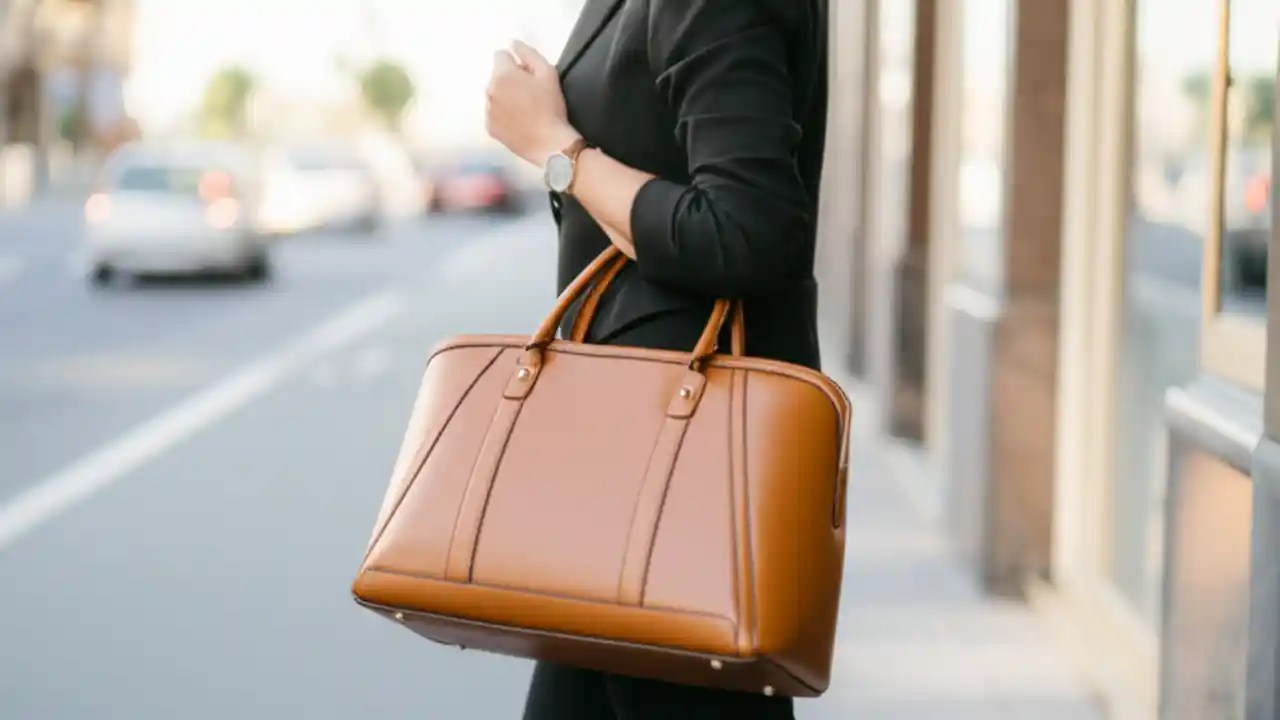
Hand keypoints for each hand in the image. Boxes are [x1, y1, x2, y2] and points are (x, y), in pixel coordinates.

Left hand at [486, 40, 580, 165]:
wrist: (549, 144)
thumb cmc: (551, 107)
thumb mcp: (548, 73)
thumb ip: (528, 53)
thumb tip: (513, 43)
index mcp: (502, 75)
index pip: (501, 55)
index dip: (517, 63)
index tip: (529, 76)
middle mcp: (489, 91)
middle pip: (497, 76)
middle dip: (510, 80)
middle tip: (530, 94)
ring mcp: (488, 110)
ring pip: (494, 95)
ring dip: (505, 97)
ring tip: (525, 110)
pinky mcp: (490, 128)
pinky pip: (494, 113)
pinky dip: (503, 115)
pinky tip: (519, 122)